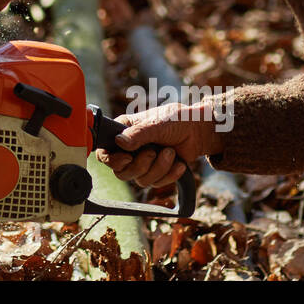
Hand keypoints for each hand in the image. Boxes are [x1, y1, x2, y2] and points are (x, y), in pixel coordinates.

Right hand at [96, 102, 222, 187]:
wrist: (199, 132)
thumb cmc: (176, 120)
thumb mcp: (156, 124)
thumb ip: (138, 134)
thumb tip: (119, 142)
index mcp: (122, 132)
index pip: (104, 153)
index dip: (112, 160)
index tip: (127, 158)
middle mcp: (129, 149)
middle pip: (121, 172)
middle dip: (141, 165)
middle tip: (154, 151)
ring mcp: (142, 162)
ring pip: (140, 179)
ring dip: (159, 168)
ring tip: (171, 152)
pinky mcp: (156, 172)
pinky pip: (157, 183)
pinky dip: (170, 174)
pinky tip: (179, 162)